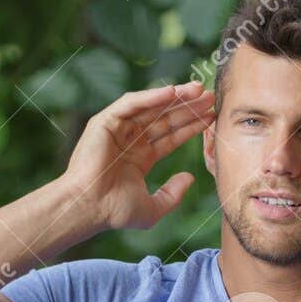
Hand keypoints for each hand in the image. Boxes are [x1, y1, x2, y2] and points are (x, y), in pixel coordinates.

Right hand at [61, 81, 215, 230]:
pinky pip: (132, 103)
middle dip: (188, 108)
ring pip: (151, 108)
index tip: (211, 117)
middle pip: (164, 119)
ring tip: (198, 90)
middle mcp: (129, 141)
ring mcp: (117, 130)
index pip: (170, 137)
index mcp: (139, 158)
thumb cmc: (115, 211)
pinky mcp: (105, 121)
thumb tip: (190, 177)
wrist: (88, 206)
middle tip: (210, 97)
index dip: (191, 127)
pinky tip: (172, 92)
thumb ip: (173, 194)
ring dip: (175, 97)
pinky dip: (151, 96)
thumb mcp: (153, 208)